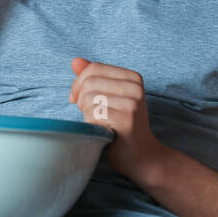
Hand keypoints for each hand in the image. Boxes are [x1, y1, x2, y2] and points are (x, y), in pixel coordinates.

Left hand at [68, 57, 162, 182]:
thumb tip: (75, 61)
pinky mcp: (125, 120)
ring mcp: (132, 104)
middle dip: (81, 99)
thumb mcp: (109, 96)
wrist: (142, 155)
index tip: (77, 98)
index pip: (95, 68)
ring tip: (98, 122)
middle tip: (89, 113)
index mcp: (133, 78)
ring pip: (89, 98)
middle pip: (90, 82)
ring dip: (86, 113)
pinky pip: (93, 114)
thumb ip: (93, 77)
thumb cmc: (122, 125)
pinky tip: (102, 130)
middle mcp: (135, 88)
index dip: (79, 83)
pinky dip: (91, 124)